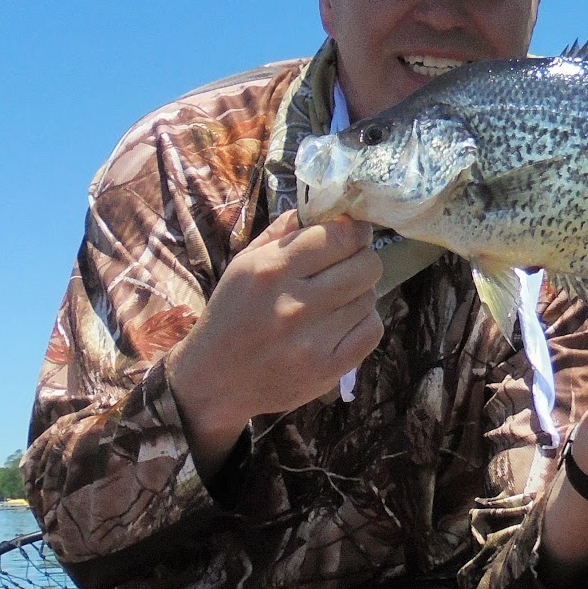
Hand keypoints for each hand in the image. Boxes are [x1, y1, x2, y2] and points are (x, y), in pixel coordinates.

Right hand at [165, 211, 382, 469]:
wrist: (214, 381)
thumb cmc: (230, 315)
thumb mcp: (244, 264)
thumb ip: (283, 232)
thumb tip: (326, 207)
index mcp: (271, 270)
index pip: (339, 235)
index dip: (353, 230)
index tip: (351, 233)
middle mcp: (294, 304)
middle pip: (366, 265)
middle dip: (361, 258)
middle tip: (347, 264)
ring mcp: (313, 340)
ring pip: (370, 297)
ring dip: (359, 292)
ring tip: (335, 298)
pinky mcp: (328, 369)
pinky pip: (372, 330)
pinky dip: (363, 321)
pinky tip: (342, 322)